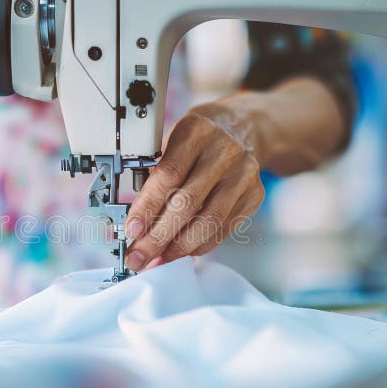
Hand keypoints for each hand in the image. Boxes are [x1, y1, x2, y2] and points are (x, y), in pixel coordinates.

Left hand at [123, 106, 264, 270]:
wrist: (245, 127)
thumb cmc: (201, 138)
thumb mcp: (174, 140)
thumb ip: (156, 174)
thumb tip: (136, 221)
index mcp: (196, 132)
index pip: (168, 175)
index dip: (147, 206)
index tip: (131, 230)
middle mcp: (223, 152)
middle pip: (187, 203)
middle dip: (158, 237)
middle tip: (137, 257)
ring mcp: (243, 175)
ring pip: (208, 221)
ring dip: (178, 248)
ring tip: (156, 260)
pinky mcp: (254, 195)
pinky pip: (223, 229)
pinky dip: (199, 245)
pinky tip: (181, 252)